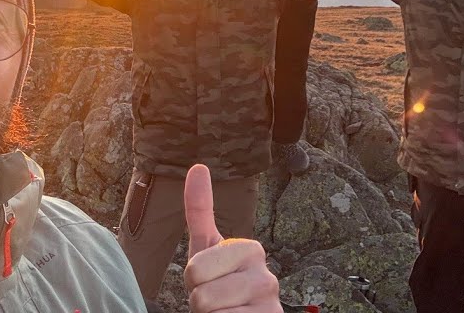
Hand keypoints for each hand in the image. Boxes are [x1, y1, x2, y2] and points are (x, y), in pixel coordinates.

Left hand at [183, 165, 279, 312]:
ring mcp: (270, 304)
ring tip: (224, 312)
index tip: (210, 278)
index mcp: (251, 250)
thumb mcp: (206, 249)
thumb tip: (198, 166)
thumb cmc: (220, 285)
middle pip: (201, 292)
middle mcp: (267, 276)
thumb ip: (200, 209)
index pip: (196, 267)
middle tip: (215, 300)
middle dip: (199, 300)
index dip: (193, 280)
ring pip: (210, 311)